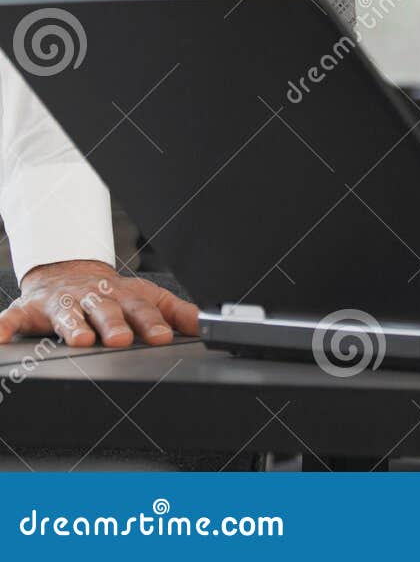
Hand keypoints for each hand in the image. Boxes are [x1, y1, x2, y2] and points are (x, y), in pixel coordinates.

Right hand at [0, 260, 198, 346]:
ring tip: (78, 339)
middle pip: (104, 310)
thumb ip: (176, 312)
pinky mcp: (28, 310)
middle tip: (120, 338)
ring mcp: (60, 303)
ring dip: (72, 325)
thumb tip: (205, 325)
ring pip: (66, 314)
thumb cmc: (110, 293)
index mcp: (122, 298)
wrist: (69, 272)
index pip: (141, 310)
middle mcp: (92, 298)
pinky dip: (2, 328)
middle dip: (112, 323)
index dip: (152, 323)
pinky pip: (11, 320)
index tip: (162, 337)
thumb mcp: (147, 297)